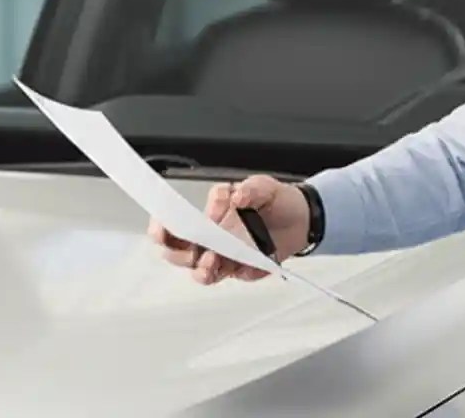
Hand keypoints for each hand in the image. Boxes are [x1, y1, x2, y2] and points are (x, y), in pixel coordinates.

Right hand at [147, 174, 311, 284]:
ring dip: (199, 268)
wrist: (302, 219)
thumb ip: (250, 189)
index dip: (162, 227)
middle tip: (187, 247)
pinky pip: (227, 277)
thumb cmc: (276, 201)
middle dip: (174, 252)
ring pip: (198, 271)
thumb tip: (235, 196)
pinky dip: (225, 274)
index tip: (162, 225)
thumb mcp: (264, 187)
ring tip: (211, 259)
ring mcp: (224, 257)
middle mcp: (210, 240)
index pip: (174, 224)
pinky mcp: (240, 270)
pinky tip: (231, 265)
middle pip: (177, 253)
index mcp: (208, 216)